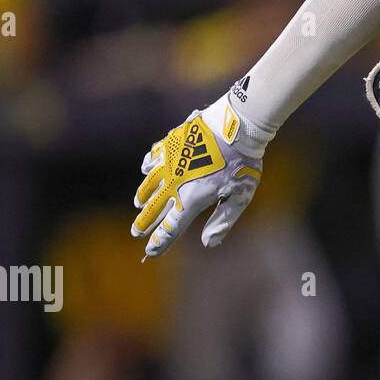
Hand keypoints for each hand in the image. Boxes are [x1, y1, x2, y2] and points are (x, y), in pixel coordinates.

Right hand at [130, 93, 264, 258]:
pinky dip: (148, 167)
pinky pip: (152, 158)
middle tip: (136, 232)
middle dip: (144, 222)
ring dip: (143, 196)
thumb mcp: (240, 197)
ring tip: (138, 204)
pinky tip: (146, 170)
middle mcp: (175, 184)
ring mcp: (169, 163)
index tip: (151, 251)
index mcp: (191, 199)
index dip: (160, 242)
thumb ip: (223, 221)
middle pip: (154, 209)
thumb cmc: (242, 163)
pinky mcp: (170, 145)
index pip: (171, 227)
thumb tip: (208, 243)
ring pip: (149, 184)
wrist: (236, 127)